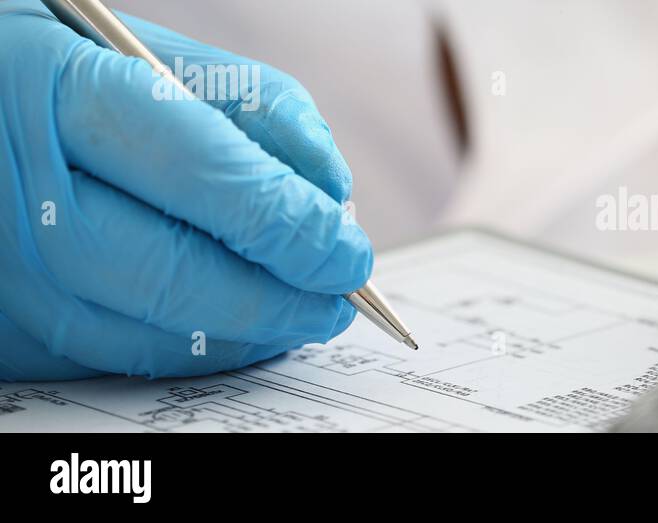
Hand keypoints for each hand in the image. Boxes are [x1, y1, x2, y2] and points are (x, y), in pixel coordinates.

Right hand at [0, 0, 371, 380]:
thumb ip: (248, 104)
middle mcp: (19, 191)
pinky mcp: (2, 324)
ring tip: (301, 314)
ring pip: (143, 333)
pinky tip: (232, 326)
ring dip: (243, 334)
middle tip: (340, 298)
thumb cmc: (48, 70)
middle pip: (176, 275)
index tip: (348, 250)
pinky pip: (107, 357)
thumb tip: (328, 192)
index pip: (207, 177)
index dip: (294, 226)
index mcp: (60, 92)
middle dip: (279, 298)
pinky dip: (186, 349)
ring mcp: (3, 268)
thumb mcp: (140, 47)